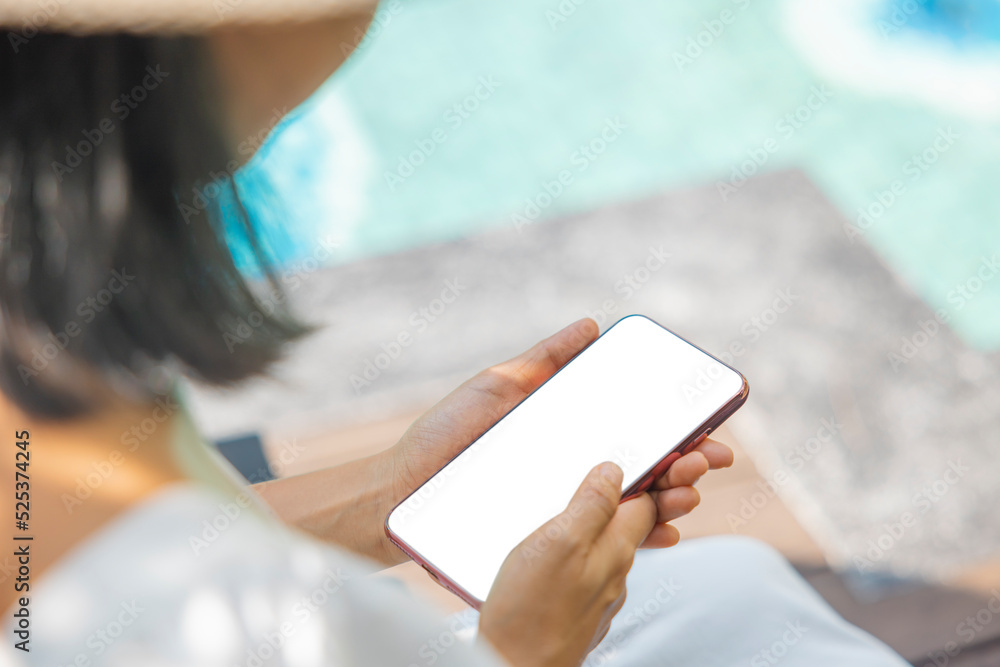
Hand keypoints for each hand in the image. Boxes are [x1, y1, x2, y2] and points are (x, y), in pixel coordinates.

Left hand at [378, 318, 733, 563]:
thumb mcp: (497, 387)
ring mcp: (559, 504)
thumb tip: (591, 325)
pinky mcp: (545, 536)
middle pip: (642, 468)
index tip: (706, 428)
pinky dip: (635, 538)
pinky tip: (663, 534)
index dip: (674, 431)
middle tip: (707, 460)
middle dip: (685, 464)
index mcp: (566, 435)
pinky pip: (597, 540)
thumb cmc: (446, 437)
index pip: (631, 432)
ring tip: (687, 492)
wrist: (399, 492)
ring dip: (670, 499)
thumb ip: (542, 359)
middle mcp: (570, 470)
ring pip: (629, 507)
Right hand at [478, 462, 653, 666]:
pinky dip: (595, 549)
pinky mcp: (581, 610)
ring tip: (609, 499)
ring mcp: (600, 594)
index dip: (657, 475)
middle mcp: (616, 572)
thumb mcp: (558, 541)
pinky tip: (576, 545)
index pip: (649, 502)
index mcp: (615, 548)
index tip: (660, 456)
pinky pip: (597, 568)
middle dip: (650, 495)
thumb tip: (614, 472)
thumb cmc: (530, 612)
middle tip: (659, 472)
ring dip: (618, 521)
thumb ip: (590, 505)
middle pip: (640, 523)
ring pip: (616, 546)